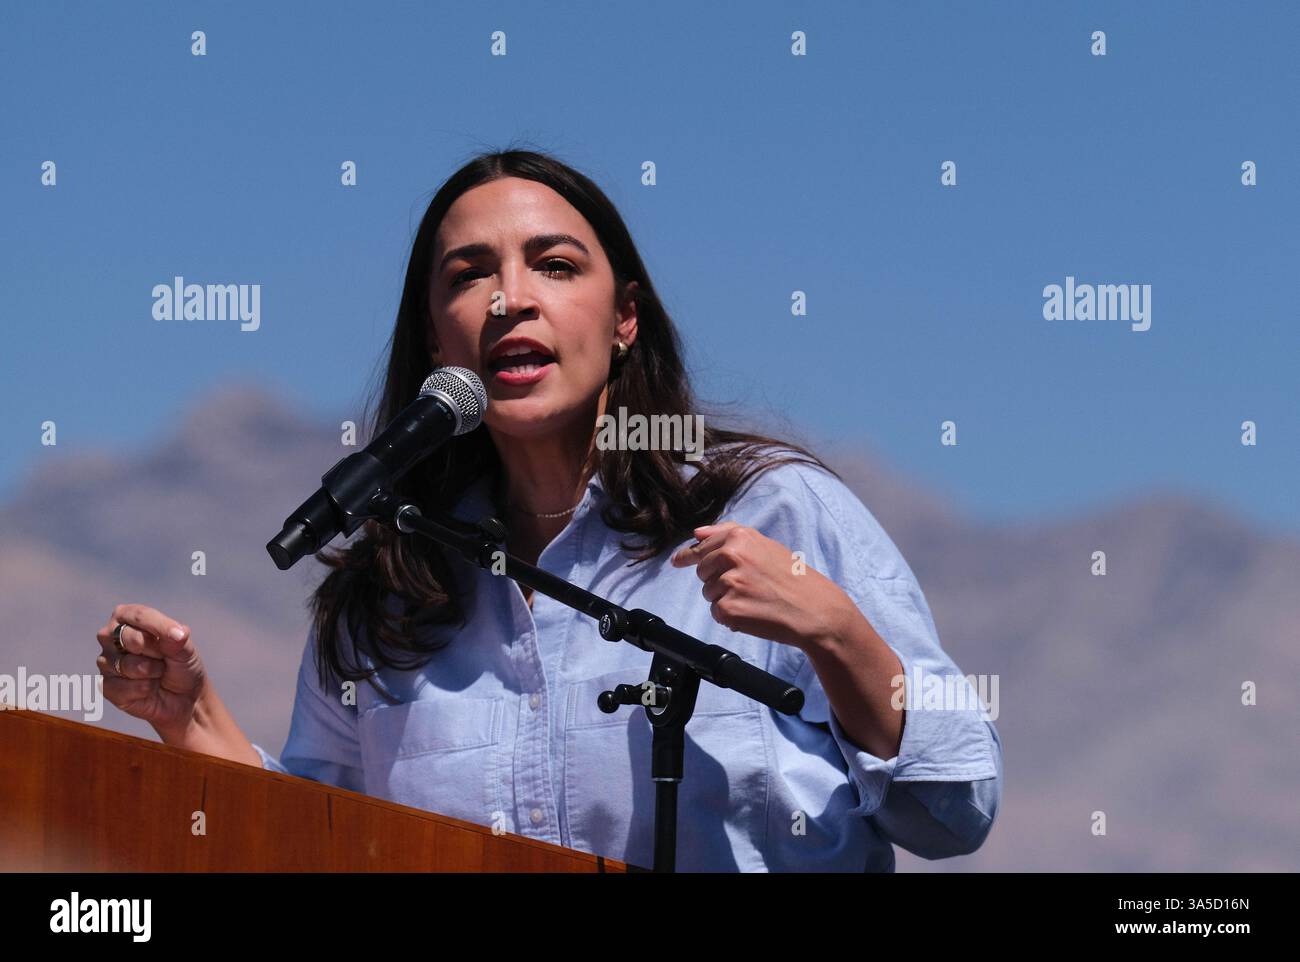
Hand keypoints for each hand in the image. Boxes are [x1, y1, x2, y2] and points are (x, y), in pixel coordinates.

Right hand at [95, 604, 208, 736]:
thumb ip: (178, 638)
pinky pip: (124, 687)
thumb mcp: (185, 648)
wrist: (184, 698)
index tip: (181, 637)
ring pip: (128, 665)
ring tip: (158, 673)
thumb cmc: (181, 665)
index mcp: (127, 617)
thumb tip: (178, 634)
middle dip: (156, 652)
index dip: (161, 626)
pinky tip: (150, 688)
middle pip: (131, 639)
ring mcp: (106, 661)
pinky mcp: (106, 686)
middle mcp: (110, 636)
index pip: (139, 615)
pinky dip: (145, 689)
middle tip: (164, 659)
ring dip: (152, 672)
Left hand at [669, 521, 851, 649]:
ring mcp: (728, 583)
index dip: (690, 557)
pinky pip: (717, 613)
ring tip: (755, 599)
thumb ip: (728, 534)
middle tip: (747, 586)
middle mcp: (731, 556)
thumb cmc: (794, 578)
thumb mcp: (764, 545)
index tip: (678, 561)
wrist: (816, 609)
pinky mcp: (728, 609)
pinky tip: (753, 613)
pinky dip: (731, 617)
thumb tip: (696, 533)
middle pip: (702, 572)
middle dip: (717, 580)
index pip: (701, 547)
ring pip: (709, 594)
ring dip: (725, 599)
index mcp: (738, 537)